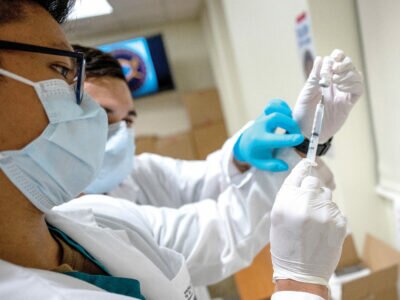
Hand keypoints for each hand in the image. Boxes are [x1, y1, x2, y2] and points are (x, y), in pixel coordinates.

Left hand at [233, 99, 303, 171]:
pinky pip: (274, 103)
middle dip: (290, 124)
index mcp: (259, 140)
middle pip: (276, 118)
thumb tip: (284, 166)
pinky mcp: (266, 112)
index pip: (274, 139)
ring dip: (287, 113)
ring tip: (291, 124)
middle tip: (297, 134)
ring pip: (274, 107)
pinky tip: (287, 115)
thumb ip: (272, 166)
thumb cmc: (255, 153)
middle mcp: (260, 126)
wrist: (244, 142)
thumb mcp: (260, 163)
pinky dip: (283, 105)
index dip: (287, 139)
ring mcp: (263, 117)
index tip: (300, 139)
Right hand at [270, 159, 346, 285]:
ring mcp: (324, 212)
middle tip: (307, 205)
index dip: (303, 167)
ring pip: (327, 194)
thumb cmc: (285, 244)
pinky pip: (336, 209)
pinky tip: (323, 229)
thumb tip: (303, 175)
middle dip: (311, 189)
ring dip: (322, 203)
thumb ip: (289, 194)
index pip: (298, 173)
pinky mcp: (339, 222)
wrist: (301, 272)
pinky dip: (331, 216)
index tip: (308, 162)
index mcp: (286, 200)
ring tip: (315, 221)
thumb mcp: (277, 216)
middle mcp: (305, 203)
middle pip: (313, 181)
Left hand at [294, 49, 363, 142]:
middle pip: (348, 64)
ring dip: (348, 74)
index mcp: (323, 78)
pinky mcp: (348, 103)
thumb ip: (314, 78)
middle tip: (334, 71)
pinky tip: (342, 88)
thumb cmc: (302, 113)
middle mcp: (334, 83)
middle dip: (344, 63)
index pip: (335, 60)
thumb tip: (320, 58)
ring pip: (356, 74)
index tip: (333, 58)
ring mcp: (342, 93)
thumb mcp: (306, 94)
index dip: (337, 55)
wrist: (306, 132)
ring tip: (336, 81)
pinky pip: (358, 89)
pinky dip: (354, 84)